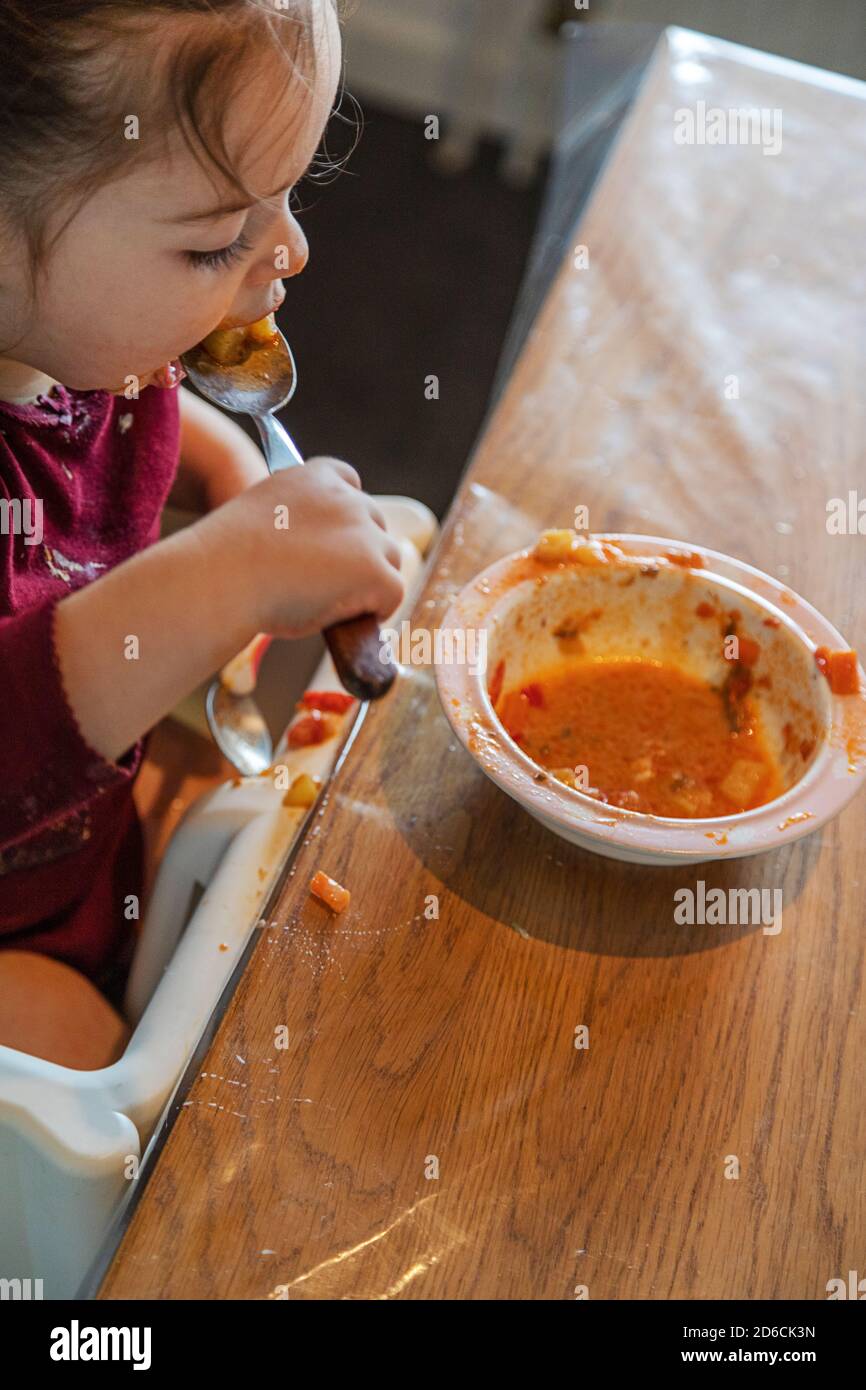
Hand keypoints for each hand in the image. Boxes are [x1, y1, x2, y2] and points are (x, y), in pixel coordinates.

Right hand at [204, 457, 404, 639]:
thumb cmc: (230, 559)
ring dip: (368, 582)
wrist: (224, 578)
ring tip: (330, 602)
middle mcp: (348, 498)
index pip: (351, 483)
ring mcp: (366, 534)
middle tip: (323, 584)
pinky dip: (376, 610)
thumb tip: (321, 556)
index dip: (344, 518)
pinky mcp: (376, 572)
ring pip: (389, 561)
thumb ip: (298, 520)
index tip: (331, 542)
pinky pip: (393, 594)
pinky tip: (345, 619)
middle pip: (375, 528)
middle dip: (358, 555)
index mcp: (317, 475)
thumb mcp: (263, 516)